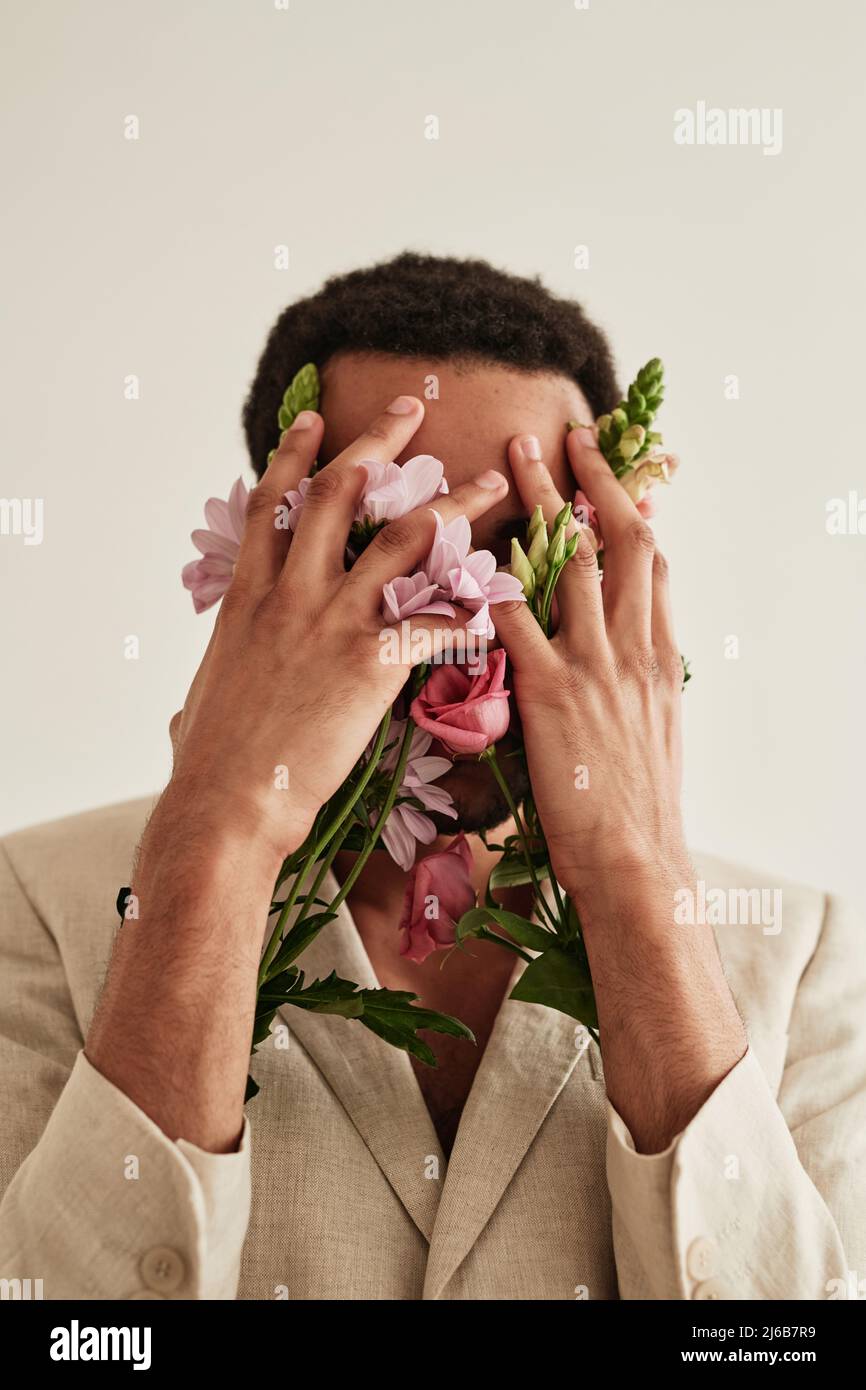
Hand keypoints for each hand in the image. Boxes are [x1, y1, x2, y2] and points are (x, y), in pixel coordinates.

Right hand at [167, 396, 509, 870]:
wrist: (226, 802)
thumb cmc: (211, 764)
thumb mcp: (205, 699)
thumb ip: (217, 681)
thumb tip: (190, 708)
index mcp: (248, 595)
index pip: (273, 502)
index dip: (296, 453)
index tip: (317, 416)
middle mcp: (290, 593)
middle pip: (341, 493)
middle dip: (380, 442)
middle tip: (415, 409)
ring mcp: (331, 623)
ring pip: (403, 539)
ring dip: (454, 504)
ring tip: (494, 480)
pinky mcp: (370, 664)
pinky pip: (436, 620)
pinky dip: (474, 609)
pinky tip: (504, 599)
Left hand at [493, 425, 686, 901]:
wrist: (637, 863)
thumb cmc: (640, 810)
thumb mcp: (653, 733)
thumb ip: (636, 684)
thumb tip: (621, 657)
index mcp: (659, 656)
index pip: (653, 563)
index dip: (637, 511)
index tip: (624, 472)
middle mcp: (632, 648)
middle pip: (617, 542)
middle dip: (592, 482)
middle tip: (565, 437)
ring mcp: (593, 665)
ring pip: (570, 563)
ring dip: (540, 505)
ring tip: (509, 461)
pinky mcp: (550, 693)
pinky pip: (517, 620)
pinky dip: (490, 580)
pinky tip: (462, 548)